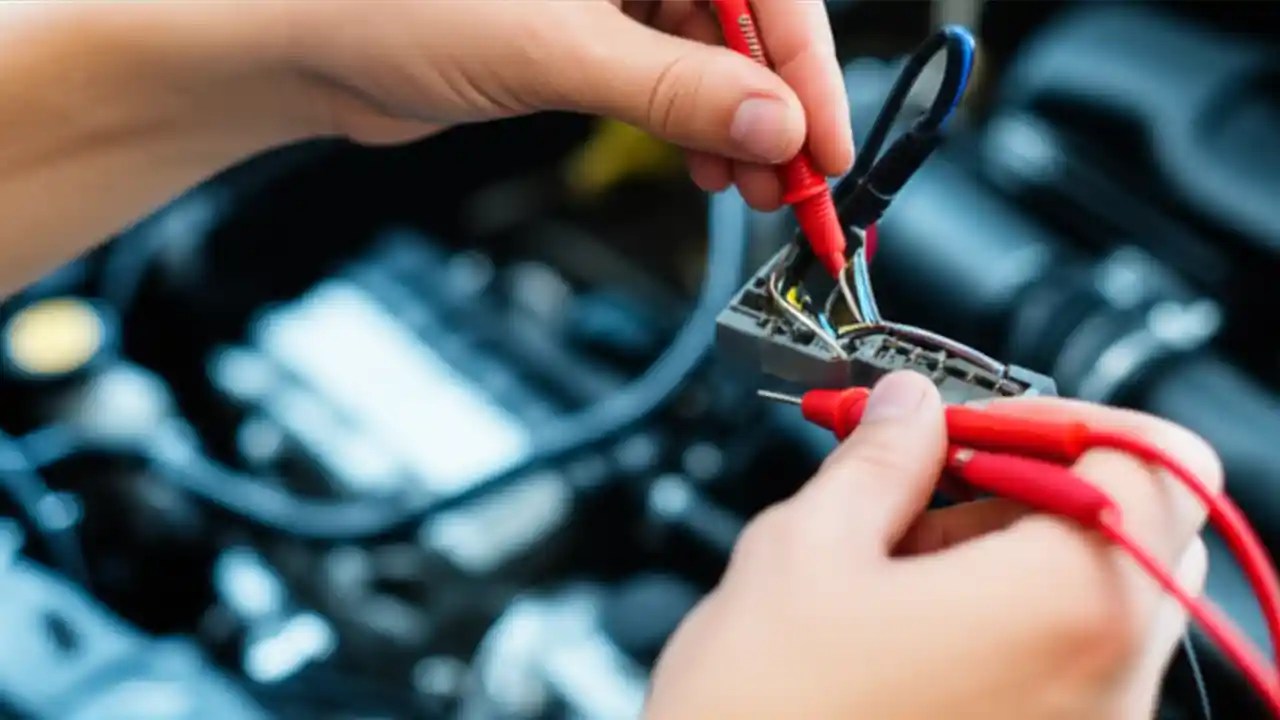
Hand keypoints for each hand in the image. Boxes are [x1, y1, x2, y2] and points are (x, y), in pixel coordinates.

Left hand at [290, 1, 852, 209]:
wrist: (309, 43)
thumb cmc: (394, 7)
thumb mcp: (554, 50)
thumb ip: (674, 89)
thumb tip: (775, 121)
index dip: (804, 65)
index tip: (825, 142)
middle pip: (746, 21)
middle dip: (775, 105)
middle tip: (796, 182)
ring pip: (710, 56)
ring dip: (737, 124)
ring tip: (751, 185)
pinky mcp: (588, 31)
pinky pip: (668, 76)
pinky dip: (692, 123)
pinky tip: (706, 163)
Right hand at [645, 372, 1220, 718]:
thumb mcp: (805, 550)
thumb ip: (879, 459)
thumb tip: (907, 408)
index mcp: (1066, 608)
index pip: (1148, 461)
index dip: (1056, 416)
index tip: (971, 423)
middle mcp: (1106, 683)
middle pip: (1130, 529)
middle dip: (1026, 483)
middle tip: (929, 477)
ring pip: (1091, 597)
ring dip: (1006, 551)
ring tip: (893, 560)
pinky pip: (1064, 664)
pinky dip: (1002, 619)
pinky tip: (903, 622)